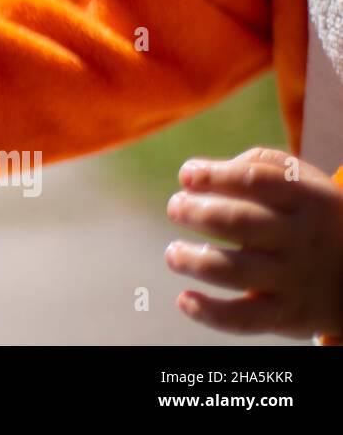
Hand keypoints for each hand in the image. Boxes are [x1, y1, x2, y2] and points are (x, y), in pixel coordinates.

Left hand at [164, 146, 342, 337]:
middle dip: (197, 213)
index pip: (256, 180)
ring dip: (194, 261)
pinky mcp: (288, 314)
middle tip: (175, 208)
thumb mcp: (303, 183)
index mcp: (307, 199)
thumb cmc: (311, 216)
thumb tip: (196, 175)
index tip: (186, 175)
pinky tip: (184, 300)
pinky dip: (210, 313)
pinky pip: (245, 318)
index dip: (214, 175)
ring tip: (173, 253)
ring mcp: (295, 278)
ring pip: (235, 270)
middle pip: (241, 222)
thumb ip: (257, 166)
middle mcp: (303, 238)